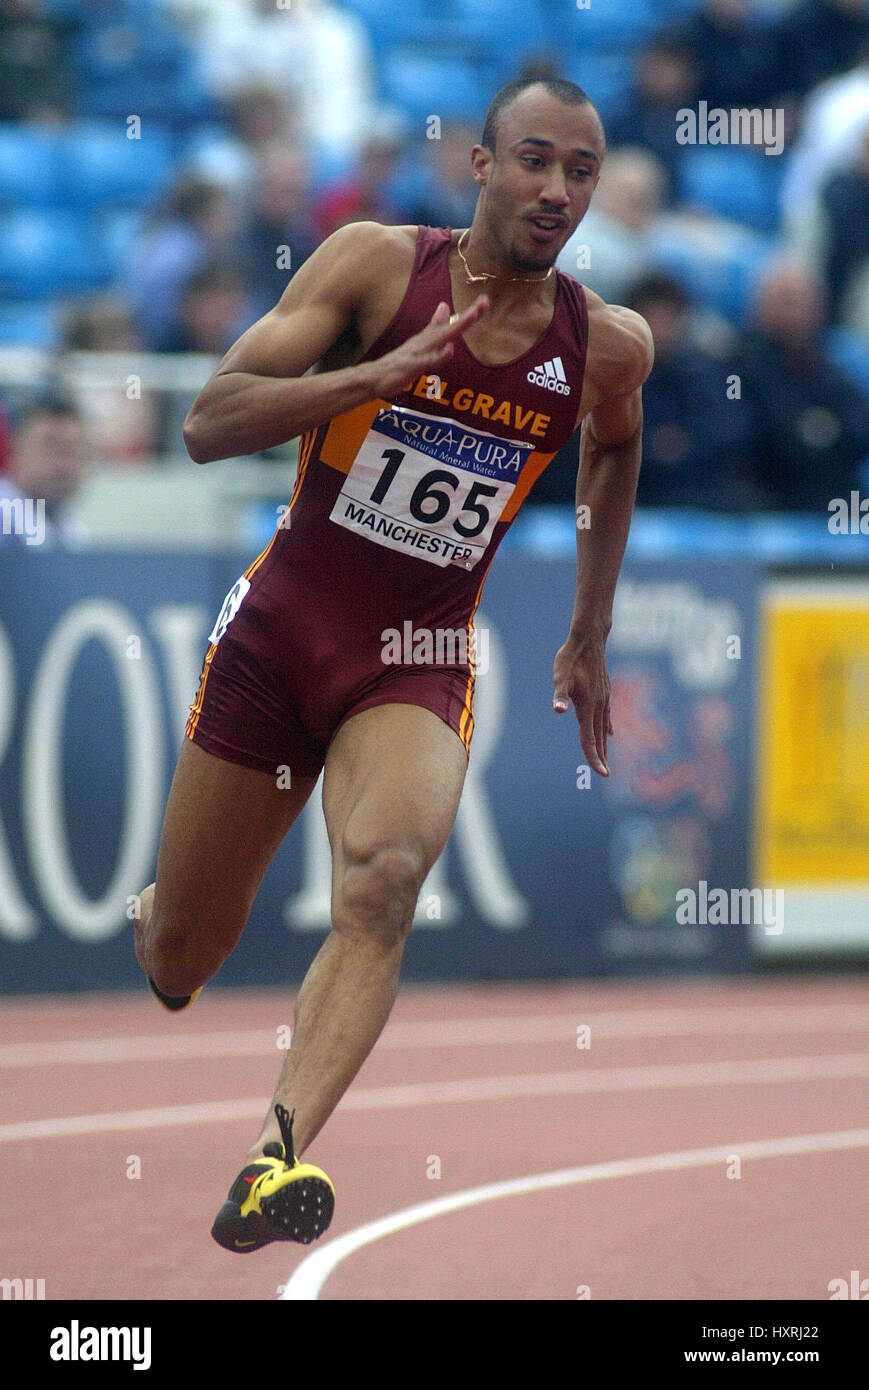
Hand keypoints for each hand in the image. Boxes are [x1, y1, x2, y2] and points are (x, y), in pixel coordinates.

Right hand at [370, 296, 488, 398]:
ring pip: (441, 338)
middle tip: (484, 302)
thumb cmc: (398, 362)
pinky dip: (438, 356)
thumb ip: (433, 327)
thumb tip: (444, 306)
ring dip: (456, 327)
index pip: (452, 324)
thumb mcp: (419, 343)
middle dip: (468, 316)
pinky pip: (427, 361)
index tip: (485, 302)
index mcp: (429, 338)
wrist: (374, 377)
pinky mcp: (411, 366)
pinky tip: (449, 350)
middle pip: (450, 327)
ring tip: (472, 316)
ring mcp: (418, 352)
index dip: (469, 314)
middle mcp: (425, 341)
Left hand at [552, 632, 612, 776]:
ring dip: (605, 744)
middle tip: (605, 774)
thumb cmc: (571, 657)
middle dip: (601, 756)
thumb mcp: (560, 675)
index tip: (601, 773)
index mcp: (587, 705)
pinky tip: (611, 733)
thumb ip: (559, 694)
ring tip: (605, 760)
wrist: (589, 638)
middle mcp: (598, 705)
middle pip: (599, 736)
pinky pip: (607, 716)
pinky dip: (608, 728)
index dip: (594, 756)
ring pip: (604, 728)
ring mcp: (603, 698)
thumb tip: (558, 710)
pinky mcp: (604, 692)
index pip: (590, 737)